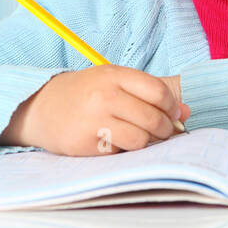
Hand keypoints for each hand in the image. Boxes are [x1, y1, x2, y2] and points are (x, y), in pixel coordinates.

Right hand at [19, 65, 191, 156]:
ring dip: (147, 143)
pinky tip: (116, 143)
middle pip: (153, 118)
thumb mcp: (114, 81)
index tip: (173, 113)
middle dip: (165, 129)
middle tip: (162, 132)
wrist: (41, 107)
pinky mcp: (86, 144)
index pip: (158, 92)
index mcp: (114, 74)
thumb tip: (186, 112)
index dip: (172, 107)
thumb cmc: (85, 94)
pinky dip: (126, 151)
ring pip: (141, 139)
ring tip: (140, 138)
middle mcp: (104, 95)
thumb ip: (150, 92)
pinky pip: (122, 152)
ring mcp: (94, 120)